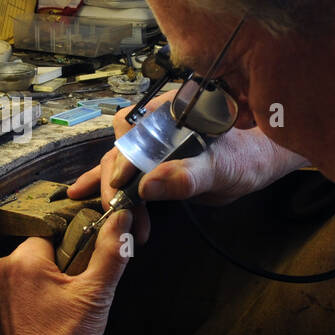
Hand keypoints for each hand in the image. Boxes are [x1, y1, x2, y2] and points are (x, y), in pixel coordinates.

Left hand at [0, 209, 133, 334]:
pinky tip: (41, 316)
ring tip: (57, 307)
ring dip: (41, 281)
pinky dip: (26, 297)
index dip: (71, 245)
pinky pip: (11, 289)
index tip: (80, 266)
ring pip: (25, 270)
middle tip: (72, 291)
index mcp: (24, 260)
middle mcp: (0, 270)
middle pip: (37, 250)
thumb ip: (111, 252)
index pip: (51, 231)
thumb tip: (121, 218)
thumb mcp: (96, 294)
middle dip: (57, 265)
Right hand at [68, 94, 307, 243]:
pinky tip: (79, 193)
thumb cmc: (245, 159)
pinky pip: (121, 171)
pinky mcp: (148, 161)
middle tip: (122, 216)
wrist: (255, 165)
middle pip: (119, 149)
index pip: (131, 130)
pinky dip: (102, 184)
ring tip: (117, 223)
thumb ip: (187, 177)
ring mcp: (149, 142)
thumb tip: (148, 185)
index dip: (123, 160)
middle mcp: (153, 123)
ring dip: (114, 195)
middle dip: (116, 186)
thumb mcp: (221, 169)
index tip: (124, 189)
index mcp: (169, 111)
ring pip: (117, 164)